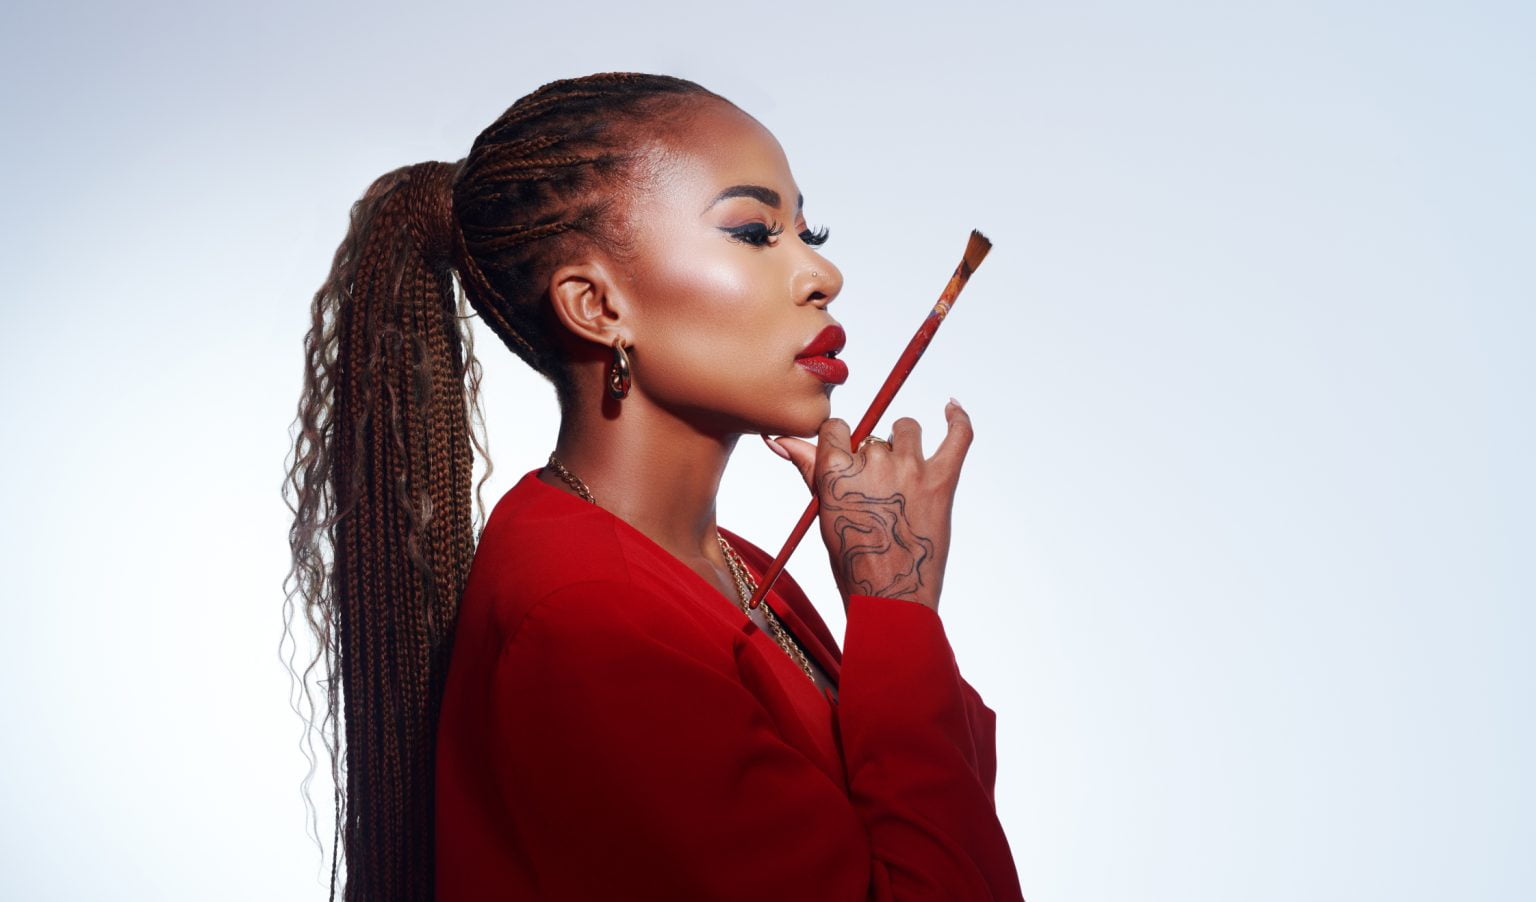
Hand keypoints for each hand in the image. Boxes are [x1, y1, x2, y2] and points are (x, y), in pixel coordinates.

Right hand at [766, 399, 973, 611]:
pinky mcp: (942, 480)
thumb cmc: (853, 560)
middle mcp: (873, 463)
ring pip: (907, 429)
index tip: (846, 463)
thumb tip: (778, 440)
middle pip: (872, 435)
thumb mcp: (823, 513)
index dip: (840, 443)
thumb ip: (807, 469)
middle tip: (876, 497)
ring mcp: (910, 469)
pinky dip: (958, 419)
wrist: (891, 598)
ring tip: (903, 479)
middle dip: (872, 457)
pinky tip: (952, 408)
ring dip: (904, 444)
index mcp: (836, 471)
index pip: (836, 428)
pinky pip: (958, 436)